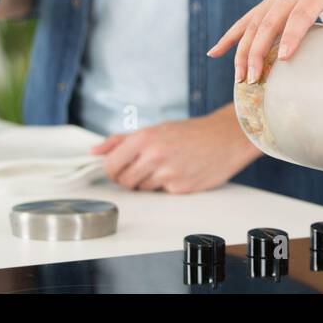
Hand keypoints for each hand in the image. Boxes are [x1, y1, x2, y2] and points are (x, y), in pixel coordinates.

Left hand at [88, 105, 257, 193]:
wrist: (226, 138)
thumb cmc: (192, 132)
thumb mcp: (157, 128)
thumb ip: (122, 140)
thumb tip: (95, 151)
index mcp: (145, 137)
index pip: (111, 165)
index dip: (112, 169)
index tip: (118, 167)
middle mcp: (155, 155)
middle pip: (124, 181)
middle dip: (130, 177)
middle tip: (146, 166)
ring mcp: (168, 173)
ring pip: (142, 189)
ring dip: (149, 181)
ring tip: (167, 166)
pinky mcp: (180, 188)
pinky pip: (162, 193)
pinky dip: (167, 186)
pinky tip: (180, 172)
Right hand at [208, 0, 322, 83]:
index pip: (303, 14)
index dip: (293, 34)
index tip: (285, 56)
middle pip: (270, 22)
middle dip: (260, 50)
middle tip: (254, 78)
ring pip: (253, 24)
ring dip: (243, 50)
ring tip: (239, 78)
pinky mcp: (266, 3)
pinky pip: (244, 21)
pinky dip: (229, 37)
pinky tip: (214, 53)